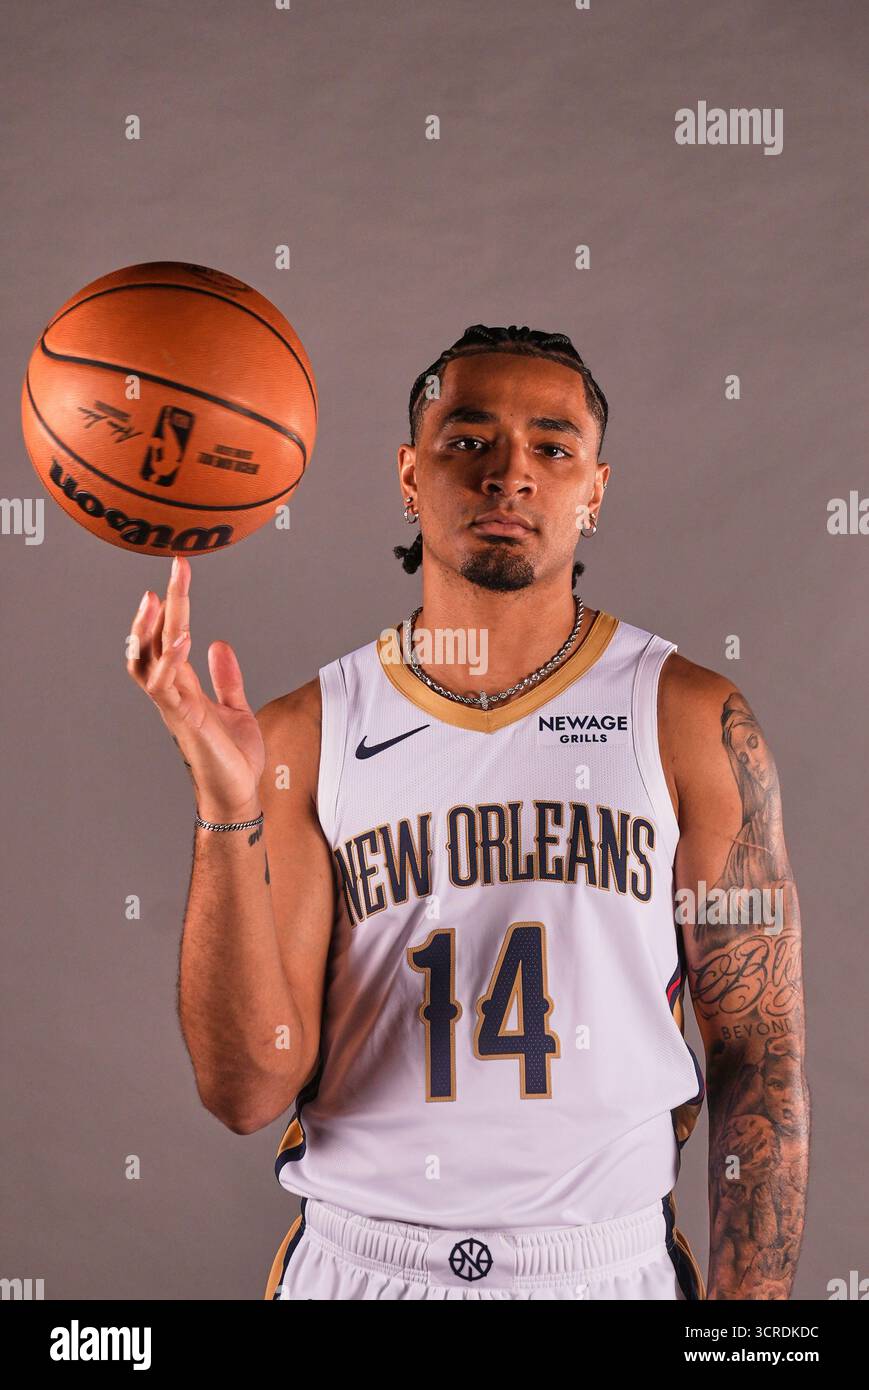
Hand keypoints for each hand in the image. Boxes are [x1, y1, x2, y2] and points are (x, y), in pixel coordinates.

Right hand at [126, 556, 265, 819]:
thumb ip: (226, 678)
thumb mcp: (236, 707)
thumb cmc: (233, 757)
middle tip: (174, 568)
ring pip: (146, 661)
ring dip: (150, 629)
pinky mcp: (184, 720)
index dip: (172, 603)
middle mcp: (172, 692)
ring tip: (159, 597)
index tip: (179, 571)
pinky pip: (165, 686)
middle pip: (151, 641)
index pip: (168, 636)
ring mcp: (174, 706)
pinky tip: (181, 637)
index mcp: (183, 686)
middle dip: (159, 605)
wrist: (238, 794)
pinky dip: (171, 661)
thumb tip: (219, 644)